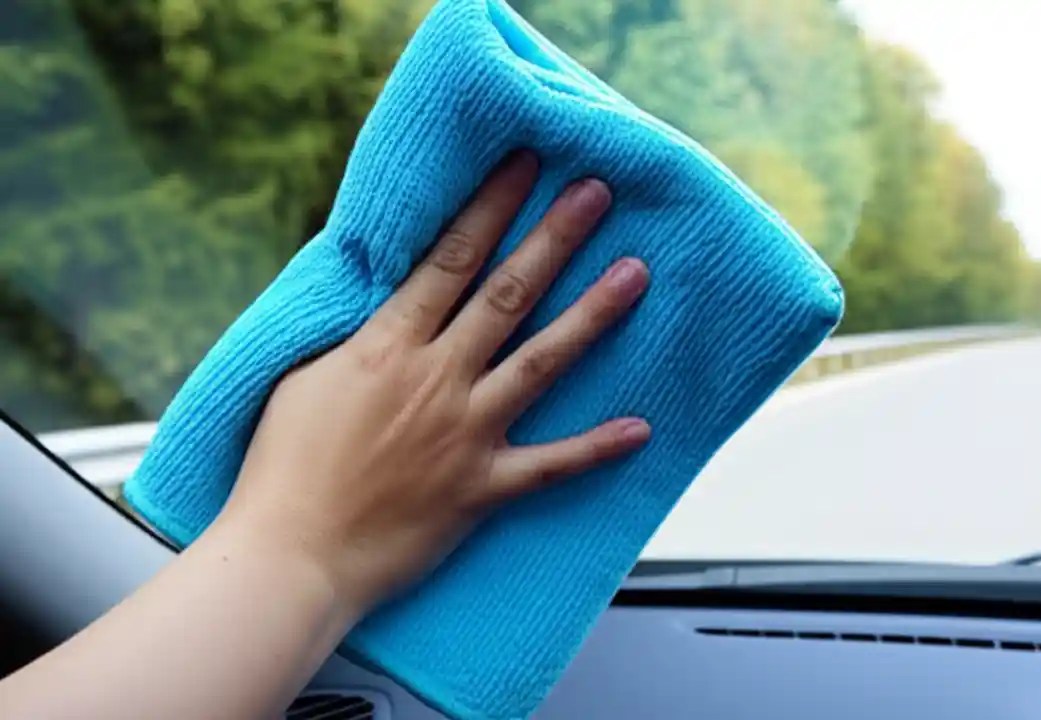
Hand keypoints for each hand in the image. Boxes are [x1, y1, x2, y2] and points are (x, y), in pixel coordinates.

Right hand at [218, 151, 649, 616]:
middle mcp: (434, 379)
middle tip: (596, 193)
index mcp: (386, 346)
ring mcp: (463, 433)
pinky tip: (641, 427)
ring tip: (635, 274)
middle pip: (507, 294)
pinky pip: (550, 466)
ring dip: (592, 315)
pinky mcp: (479, 489)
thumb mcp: (305, 375)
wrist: (288, 555)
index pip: (449, 260)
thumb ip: (358, 334)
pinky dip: (595, 449)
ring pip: (541, 362)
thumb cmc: (282, 467)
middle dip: (554, 238)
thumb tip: (389, 293)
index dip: (490, 207)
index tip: (524, 166)